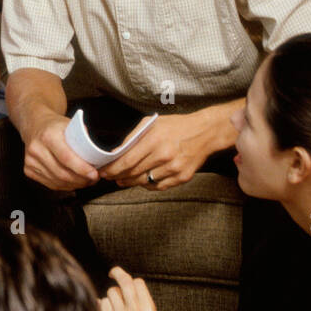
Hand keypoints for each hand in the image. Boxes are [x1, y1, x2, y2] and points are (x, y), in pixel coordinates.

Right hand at [22, 111, 98, 190]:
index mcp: (48, 136)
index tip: (94, 174)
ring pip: (57, 181)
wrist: (34, 125)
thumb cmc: (55, 126)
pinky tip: (73, 182)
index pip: (66, 158)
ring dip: (74, 185)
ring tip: (86, 181)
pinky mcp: (28, 170)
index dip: (82, 169)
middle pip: (61, 173)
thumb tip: (98, 154)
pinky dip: (64, 186)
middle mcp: (36, 149)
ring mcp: (30, 161)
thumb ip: (83, 137)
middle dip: (81, 180)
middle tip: (93, 179)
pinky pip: (50, 184)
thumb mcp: (70, 124)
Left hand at [99, 111, 216, 189]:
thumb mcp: (152, 124)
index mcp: (155, 140)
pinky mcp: (182, 177)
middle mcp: (165, 156)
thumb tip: (115, 153)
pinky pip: (158, 186)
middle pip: (134, 173)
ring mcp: (174, 168)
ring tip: (122, 179)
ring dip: (131, 182)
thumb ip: (132, 138)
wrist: (206, 132)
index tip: (104, 171)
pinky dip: (147, 185)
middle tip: (110, 177)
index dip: (113, 169)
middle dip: (118, 176)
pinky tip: (141, 180)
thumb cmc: (176, 126)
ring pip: (145, 182)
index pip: (128, 161)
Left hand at [99, 266, 158, 310]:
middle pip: (124, 280)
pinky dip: (102, 307)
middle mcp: (136, 310)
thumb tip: (124, 286)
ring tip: (115, 310)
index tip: (126, 281)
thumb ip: (139, 304)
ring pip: (111, 292)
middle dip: (117, 272)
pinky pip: (101, 303)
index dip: (131, 282)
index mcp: (149, 310)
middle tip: (113, 272)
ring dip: (111, 297)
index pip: (138, 282)